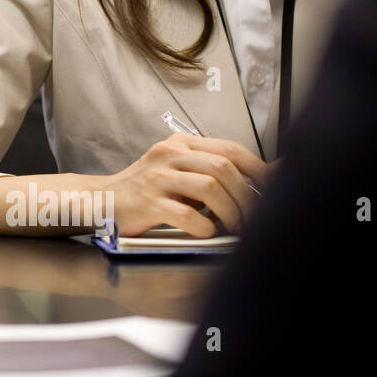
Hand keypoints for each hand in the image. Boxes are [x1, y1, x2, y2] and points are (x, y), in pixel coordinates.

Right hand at [106, 133, 273, 236]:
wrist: (103, 200)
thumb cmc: (148, 190)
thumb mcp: (180, 170)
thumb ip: (214, 170)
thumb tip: (270, 175)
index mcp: (181, 144)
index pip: (230, 149)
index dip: (259, 170)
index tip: (274, 190)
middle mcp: (169, 155)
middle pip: (222, 167)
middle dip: (246, 197)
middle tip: (253, 218)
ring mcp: (156, 178)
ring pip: (208, 187)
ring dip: (230, 212)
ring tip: (234, 227)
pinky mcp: (147, 202)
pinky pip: (186, 215)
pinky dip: (204, 227)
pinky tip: (206, 232)